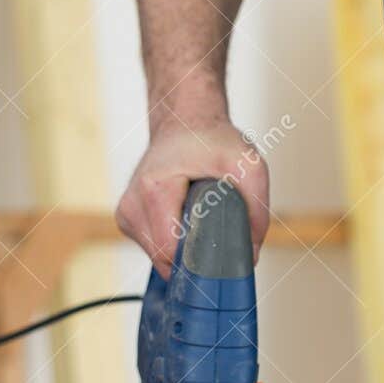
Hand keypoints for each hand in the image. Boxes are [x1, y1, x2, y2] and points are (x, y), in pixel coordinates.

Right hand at [116, 119, 269, 277]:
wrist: (184, 121)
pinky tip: (185, 218)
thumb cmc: (210, 139)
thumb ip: (256, 210)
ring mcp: (127, 213)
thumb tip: (250, 255)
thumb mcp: (248, 165)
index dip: (199, 261)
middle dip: (194, 256)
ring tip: (199, 219)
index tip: (221, 255)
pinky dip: (174, 241)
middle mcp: (132, 204)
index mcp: (153, 190)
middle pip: (164, 259)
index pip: (170, 252)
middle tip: (216, 231)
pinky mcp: (129, 219)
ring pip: (158, 257)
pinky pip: (154, 248)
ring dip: (184, 248)